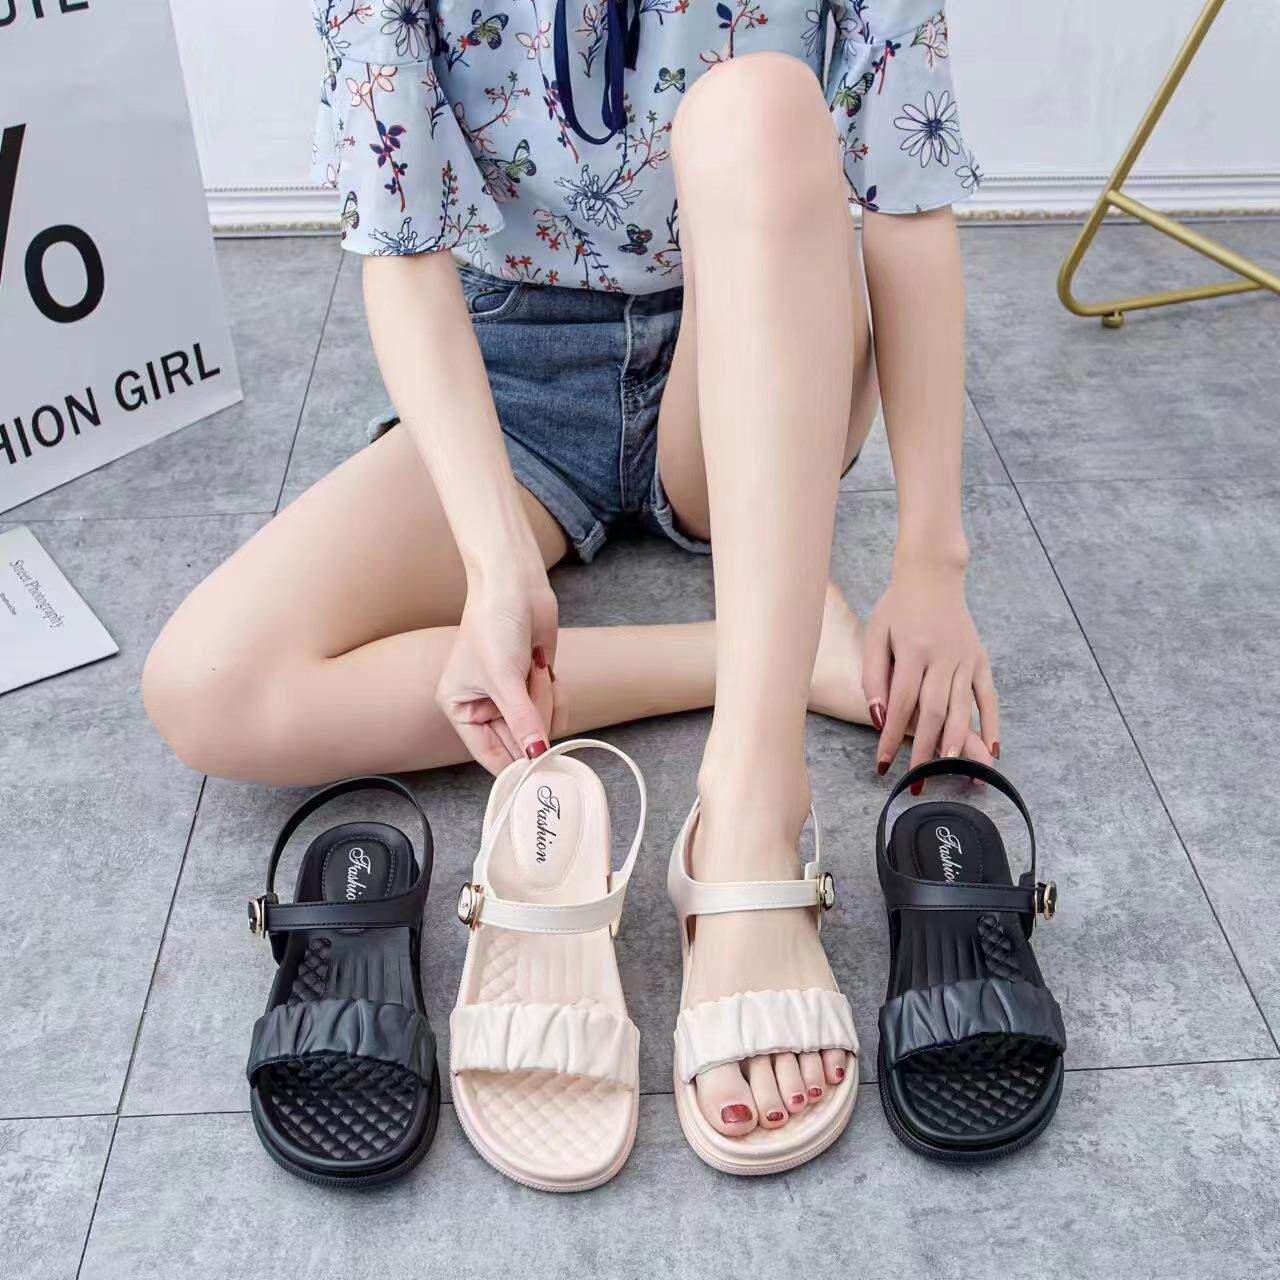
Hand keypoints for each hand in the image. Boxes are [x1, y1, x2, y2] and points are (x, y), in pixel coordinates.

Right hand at [437, 573, 557, 773]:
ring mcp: (513, 697)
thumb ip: (522, 722)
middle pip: (519, 742)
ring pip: (541, 725)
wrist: (515, 585)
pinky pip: (555, 709)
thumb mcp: (504, 680)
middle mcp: (485, 706)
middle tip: (535, 700)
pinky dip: (556, 693)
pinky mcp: (535, 684)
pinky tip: (545, 670)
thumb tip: (536, 756)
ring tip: (533, 669)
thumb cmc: (492, 624)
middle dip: (533, 722)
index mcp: (461, 709)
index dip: (513, 768)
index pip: (488, 754)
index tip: (537, 779)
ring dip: (545, 700)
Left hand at [861, 559, 997, 786]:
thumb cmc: (898, 607)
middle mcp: (943, 657)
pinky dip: (992, 723)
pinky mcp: (981, 659)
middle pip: (935, 712)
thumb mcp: (875, 634)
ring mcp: (966, 658)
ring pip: (963, 709)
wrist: (932, 575)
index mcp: (913, 650)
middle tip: (918, 782)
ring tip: (952, 773)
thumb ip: (874, 675)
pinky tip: (991, 750)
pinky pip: (989, 696)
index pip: (902, 703)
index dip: (891, 737)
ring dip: (957, 744)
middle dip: (925, 751)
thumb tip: (878, 716)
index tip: (883, 765)